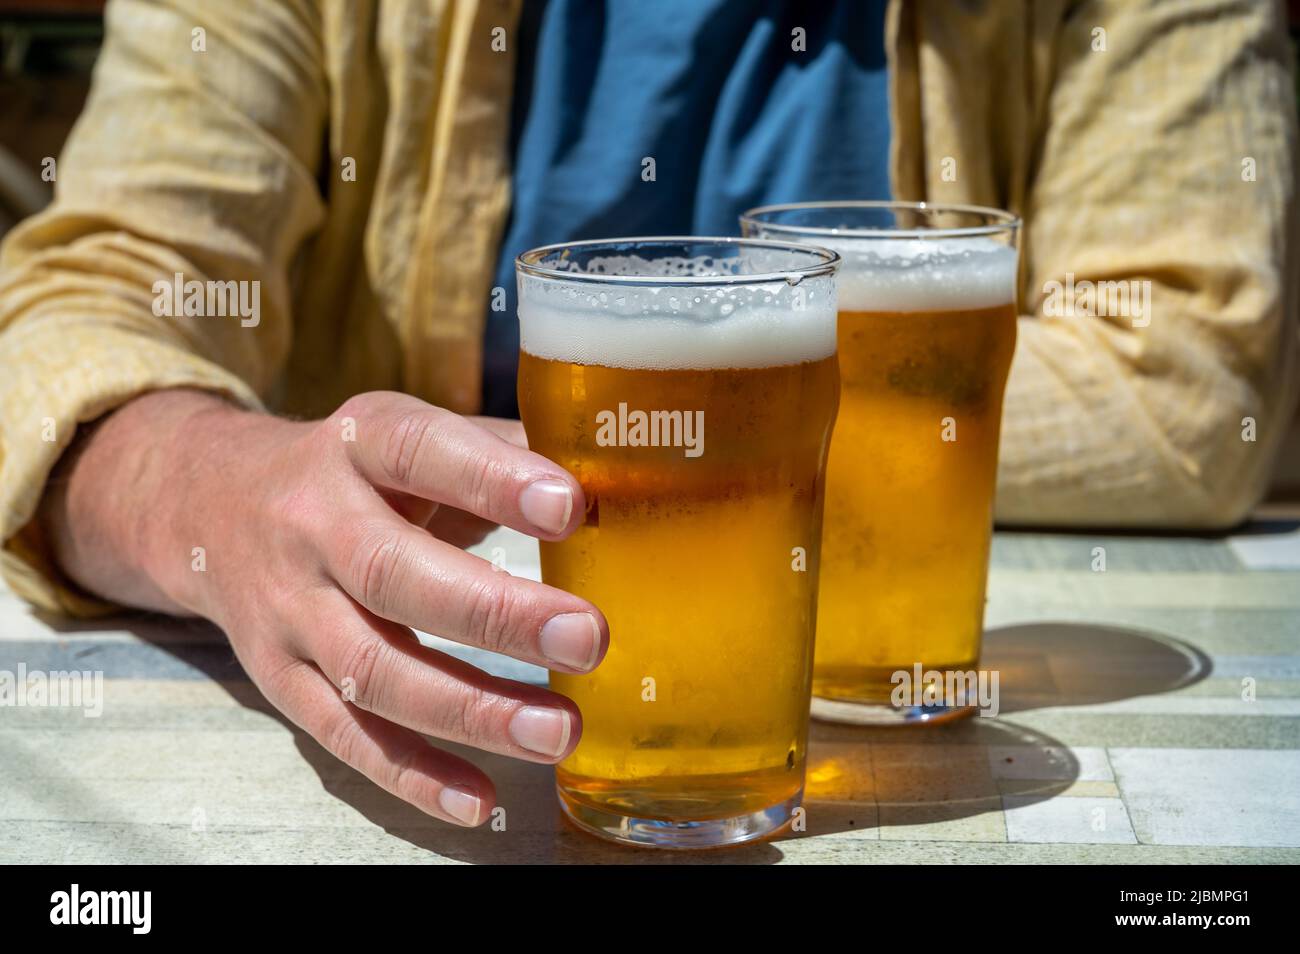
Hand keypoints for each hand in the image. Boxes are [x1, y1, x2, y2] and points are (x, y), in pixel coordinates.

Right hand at [44, 389, 608, 826]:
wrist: (209, 505)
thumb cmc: (353, 470)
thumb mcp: (409, 432)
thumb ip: (502, 450)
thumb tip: (616, 475)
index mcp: (357, 443)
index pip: (420, 451)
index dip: (492, 479)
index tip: (569, 507)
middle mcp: (311, 524)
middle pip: (394, 573)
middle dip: (495, 614)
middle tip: (586, 638)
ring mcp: (288, 609)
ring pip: (372, 670)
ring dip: (470, 709)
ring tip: (558, 731)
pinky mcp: (280, 678)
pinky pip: (344, 736)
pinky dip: (411, 775)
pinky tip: (480, 798)